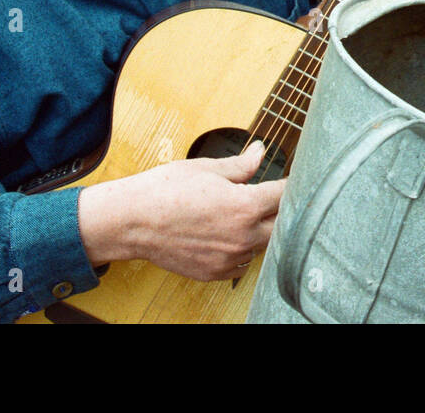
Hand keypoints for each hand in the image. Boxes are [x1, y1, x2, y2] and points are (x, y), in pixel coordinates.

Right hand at [79, 141, 285, 280]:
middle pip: (281, 226)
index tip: (293, 179)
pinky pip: (240, 263)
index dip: (291, 185)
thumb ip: (242, 165)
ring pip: (260, 246)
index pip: (285, 196)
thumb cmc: (166, 190)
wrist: (131, 220)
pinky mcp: (214, 272)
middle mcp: (242, 236)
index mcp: (245, 206)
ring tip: (242, 216)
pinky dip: (240, 251)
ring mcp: (229, 258)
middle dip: (279, 211)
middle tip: (270, 199)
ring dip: (259, 231)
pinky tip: (227, 236)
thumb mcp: (208, 168)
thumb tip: (261, 152)